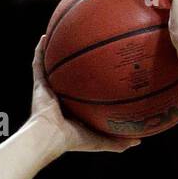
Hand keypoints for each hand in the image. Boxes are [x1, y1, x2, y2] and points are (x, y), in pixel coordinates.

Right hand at [29, 37, 139, 154]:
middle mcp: (60, 98)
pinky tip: (44, 38)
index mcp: (73, 110)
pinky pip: (38, 65)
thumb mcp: (101, 141)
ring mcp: (48, 91)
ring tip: (62, 36)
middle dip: (76, 66)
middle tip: (86, 51)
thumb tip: (139, 141)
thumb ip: (119, 142)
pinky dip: (39, 51)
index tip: (103, 73)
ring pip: (51, 68)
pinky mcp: (38, 85)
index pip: (82, 94)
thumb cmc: (74, 140)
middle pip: (69, 78)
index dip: (91, 85)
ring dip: (55, 54)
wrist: (51, 136)